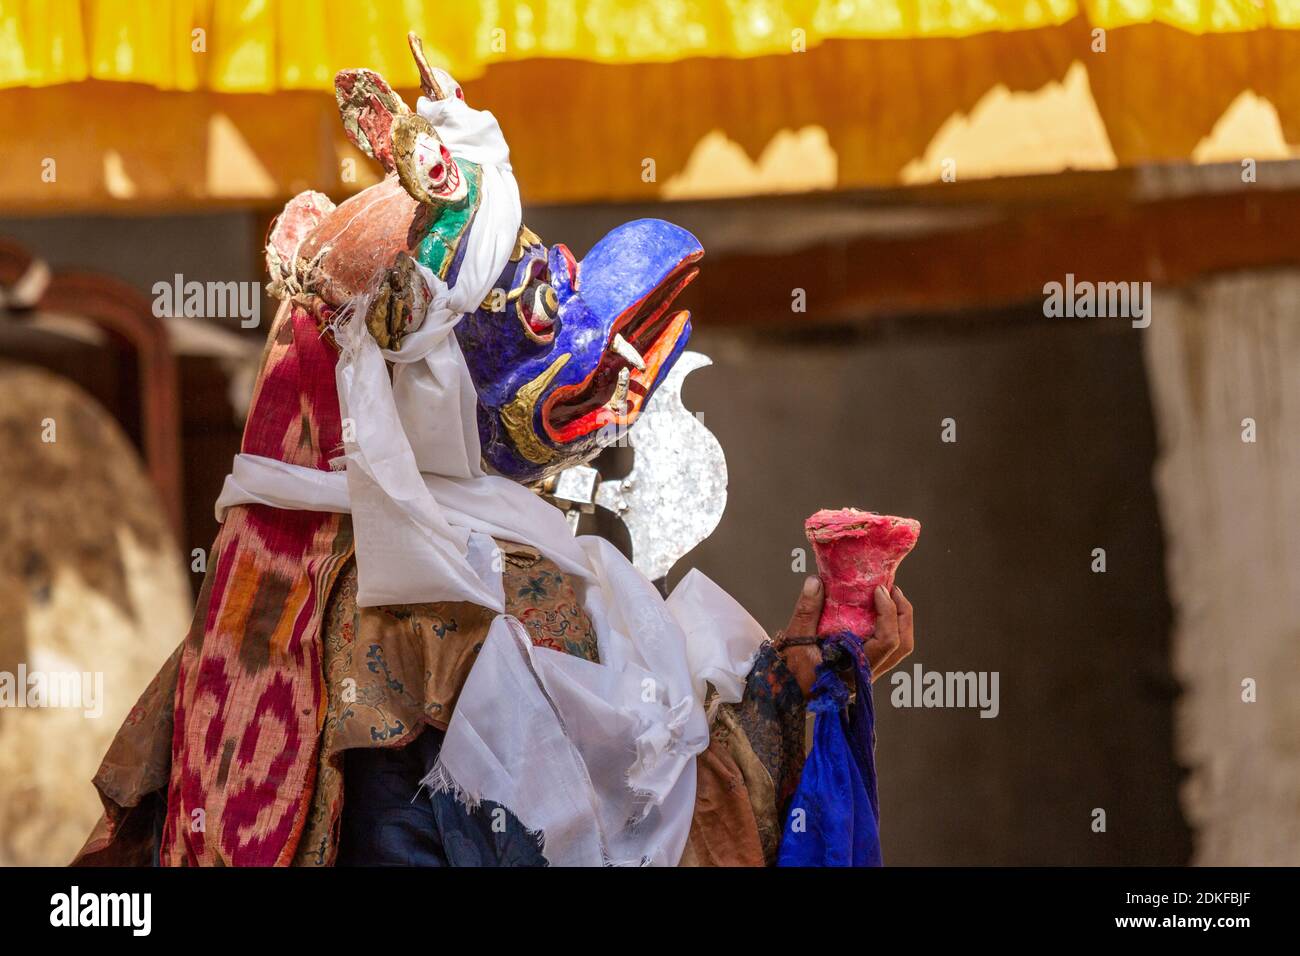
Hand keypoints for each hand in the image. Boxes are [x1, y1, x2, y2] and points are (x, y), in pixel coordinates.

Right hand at [778, 576, 915, 695]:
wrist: (786, 696)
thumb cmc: (790, 673)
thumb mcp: (795, 640)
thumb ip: (806, 610)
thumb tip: (815, 582)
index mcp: (855, 670)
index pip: (887, 641)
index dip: (888, 612)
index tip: (878, 591)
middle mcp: (867, 675)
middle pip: (902, 645)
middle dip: (902, 613)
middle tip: (891, 589)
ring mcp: (868, 674)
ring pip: (899, 649)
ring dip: (900, 621)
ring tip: (889, 597)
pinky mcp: (865, 669)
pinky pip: (889, 649)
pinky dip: (890, 627)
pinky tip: (877, 611)